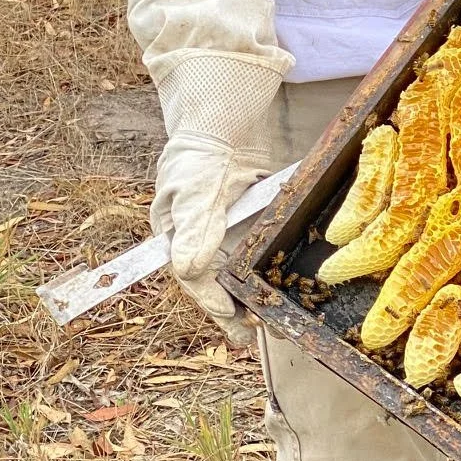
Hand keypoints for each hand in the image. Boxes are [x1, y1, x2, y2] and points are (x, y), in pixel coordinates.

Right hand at [151, 133, 263, 347]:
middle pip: (219, 285)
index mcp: (178, 240)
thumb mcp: (194, 193)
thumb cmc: (199, 158)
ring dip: (253, 298)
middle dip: (237, 312)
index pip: (196, 279)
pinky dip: (265, 274)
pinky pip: (255, 255)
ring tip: (273, 322)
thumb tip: (188, 269)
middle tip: (258, 335)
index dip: (215, 301)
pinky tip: (281, 289)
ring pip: (238, 276)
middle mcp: (201, 244)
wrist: (222, 126)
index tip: (234, 319)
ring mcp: (225, 236)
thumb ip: (194, 229)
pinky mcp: (247, 226)